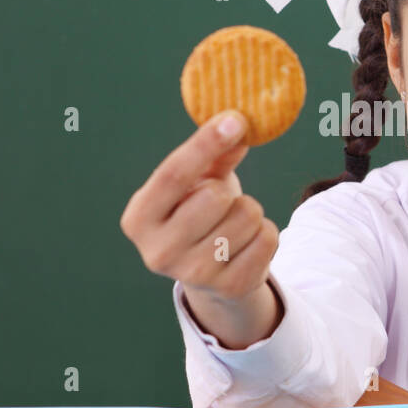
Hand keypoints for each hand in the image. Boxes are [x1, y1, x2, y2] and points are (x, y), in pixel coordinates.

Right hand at [119, 109, 277, 300]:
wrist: (210, 273)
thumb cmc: (198, 214)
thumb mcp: (197, 182)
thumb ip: (214, 154)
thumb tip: (238, 126)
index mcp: (139, 219)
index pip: (173, 175)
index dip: (204, 144)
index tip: (234, 120)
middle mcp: (158, 252)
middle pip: (215, 197)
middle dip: (228, 190)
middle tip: (221, 202)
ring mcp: (194, 275)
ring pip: (247, 215)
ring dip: (250, 210)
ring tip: (233, 224)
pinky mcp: (231, 287)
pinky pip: (268, 238)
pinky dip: (266, 232)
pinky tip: (247, 243)